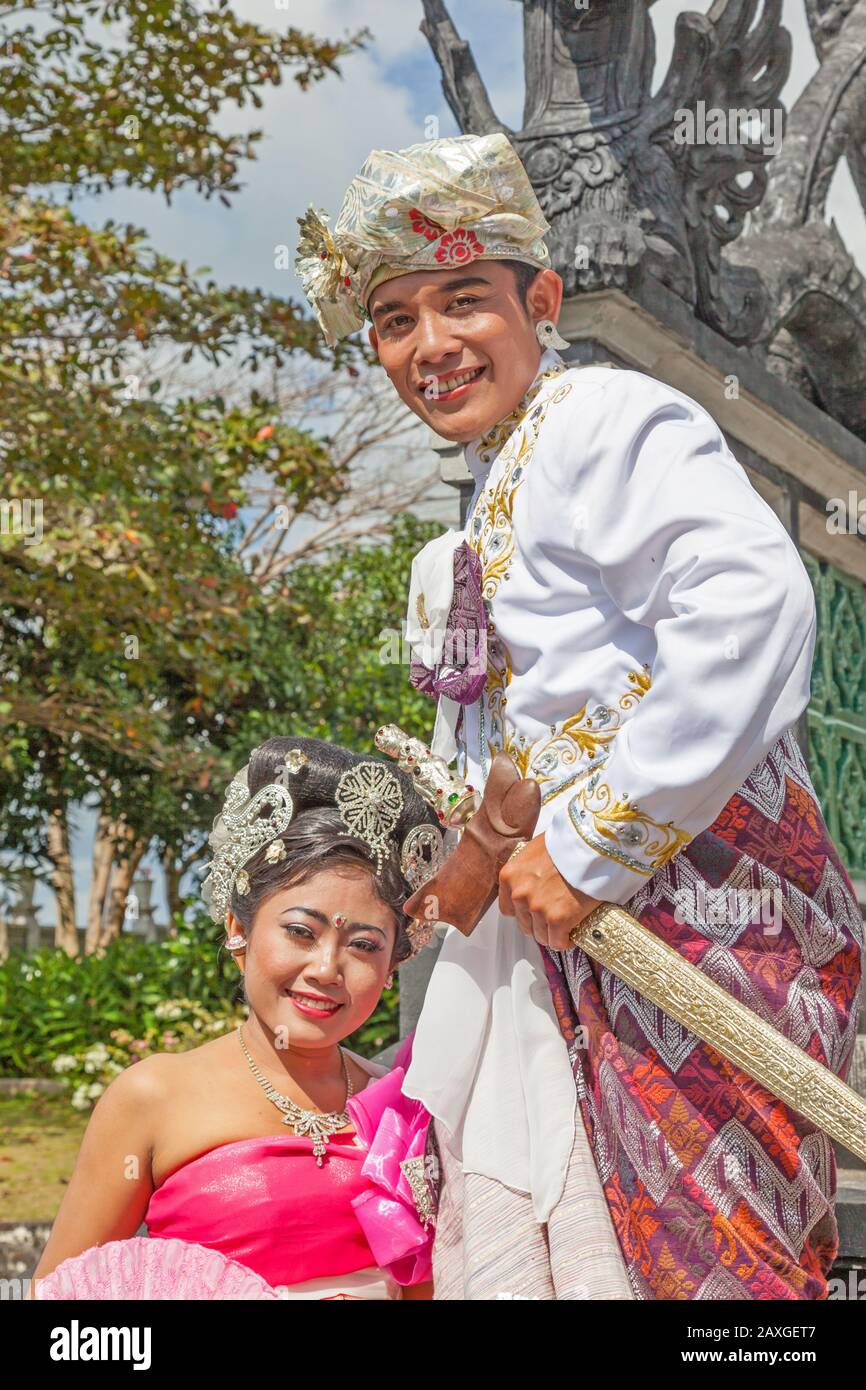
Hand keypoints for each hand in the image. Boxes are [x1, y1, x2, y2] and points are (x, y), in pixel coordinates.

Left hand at [497, 834, 599, 949]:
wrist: (590, 846)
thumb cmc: (567, 843)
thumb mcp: (536, 851)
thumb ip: (528, 872)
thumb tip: (534, 882)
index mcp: (510, 876)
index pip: (508, 908)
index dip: (523, 912)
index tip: (534, 912)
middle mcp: (520, 894)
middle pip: (524, 924)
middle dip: (538, 923)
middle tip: (552, 918)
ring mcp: (538, 908)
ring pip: (541, 936)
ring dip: (552, 933)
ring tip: (564, 926)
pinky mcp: (558, 919)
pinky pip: (557, 942)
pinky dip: (564, 941)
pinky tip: (572, 933)